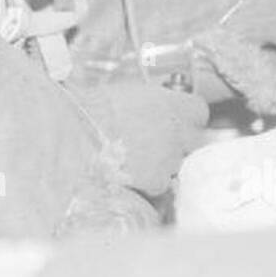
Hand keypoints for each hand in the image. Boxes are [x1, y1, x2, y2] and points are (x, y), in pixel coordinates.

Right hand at [71, 83, 209, 195]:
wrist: (76, 135)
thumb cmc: (94, 108)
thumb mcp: (128, 92)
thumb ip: (152, 101)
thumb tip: (155, 105)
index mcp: (171, 103)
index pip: (199, 111)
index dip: (188, 117)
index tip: (178, 119)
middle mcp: (177, 131)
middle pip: (194, 140)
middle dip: (179, 142)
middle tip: (156, 141)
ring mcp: (170, 158)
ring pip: (176, 163)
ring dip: (162, 162)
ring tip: (135, 157)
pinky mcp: (157, 181)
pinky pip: (160, 184)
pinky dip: (148, 182)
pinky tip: (129, 172)